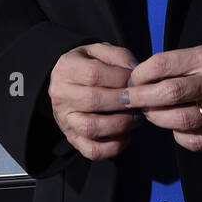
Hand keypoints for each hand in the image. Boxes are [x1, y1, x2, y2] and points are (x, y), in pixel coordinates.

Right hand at [48, 42, 144, 161]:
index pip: (94, 74)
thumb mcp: (100, 52)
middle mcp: (60, 94)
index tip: (137, 80)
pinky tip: (126, 135)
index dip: (120, 78)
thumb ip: (118, 56)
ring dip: (120, 124)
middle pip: (93, 100)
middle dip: (123, 102)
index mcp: (66, 68)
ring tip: (135, 117)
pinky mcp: (73, 139)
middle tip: (141, 100)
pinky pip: (92, 150)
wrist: (69, 83)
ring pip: (91, 127)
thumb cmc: (89, 66)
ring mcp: (65, 119)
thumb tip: (136, 72)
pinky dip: (114, 146)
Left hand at [125, 41, 201, 151]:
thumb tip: (148, 73)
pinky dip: (177, 135)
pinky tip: (175, 127)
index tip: (132, 78)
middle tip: (127, 99)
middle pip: (166, 93)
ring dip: (156, 118)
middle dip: (139, 98)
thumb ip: (184, 62)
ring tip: (150, 113)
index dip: (141, 73)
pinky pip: (193, 140)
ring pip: (177, 120)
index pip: (163, 64)